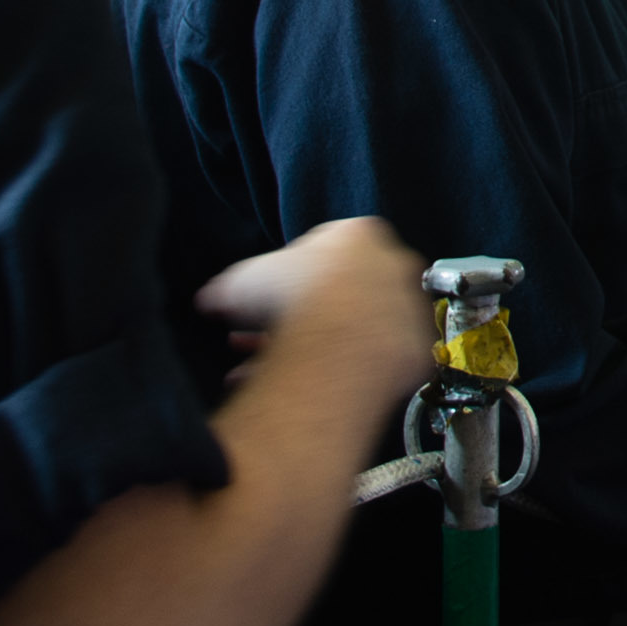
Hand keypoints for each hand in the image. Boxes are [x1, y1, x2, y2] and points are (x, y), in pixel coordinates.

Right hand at [193, 217, 430, 401]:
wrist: (338, 339)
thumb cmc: (294, 297)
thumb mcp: (242, 281)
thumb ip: (229, 287)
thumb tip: (211, 300)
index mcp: (357, 235)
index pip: (319, 253)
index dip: (284, 281)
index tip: (266, 301)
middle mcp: (392, 267)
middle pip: (339, 293)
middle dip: (297, 317)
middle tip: (263, 338)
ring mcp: (409, 308)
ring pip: (353, 331)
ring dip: (310, 350)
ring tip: (266, 370)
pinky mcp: (415, 351)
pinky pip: (369, 364)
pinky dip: (337, 375)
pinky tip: (298, 390)